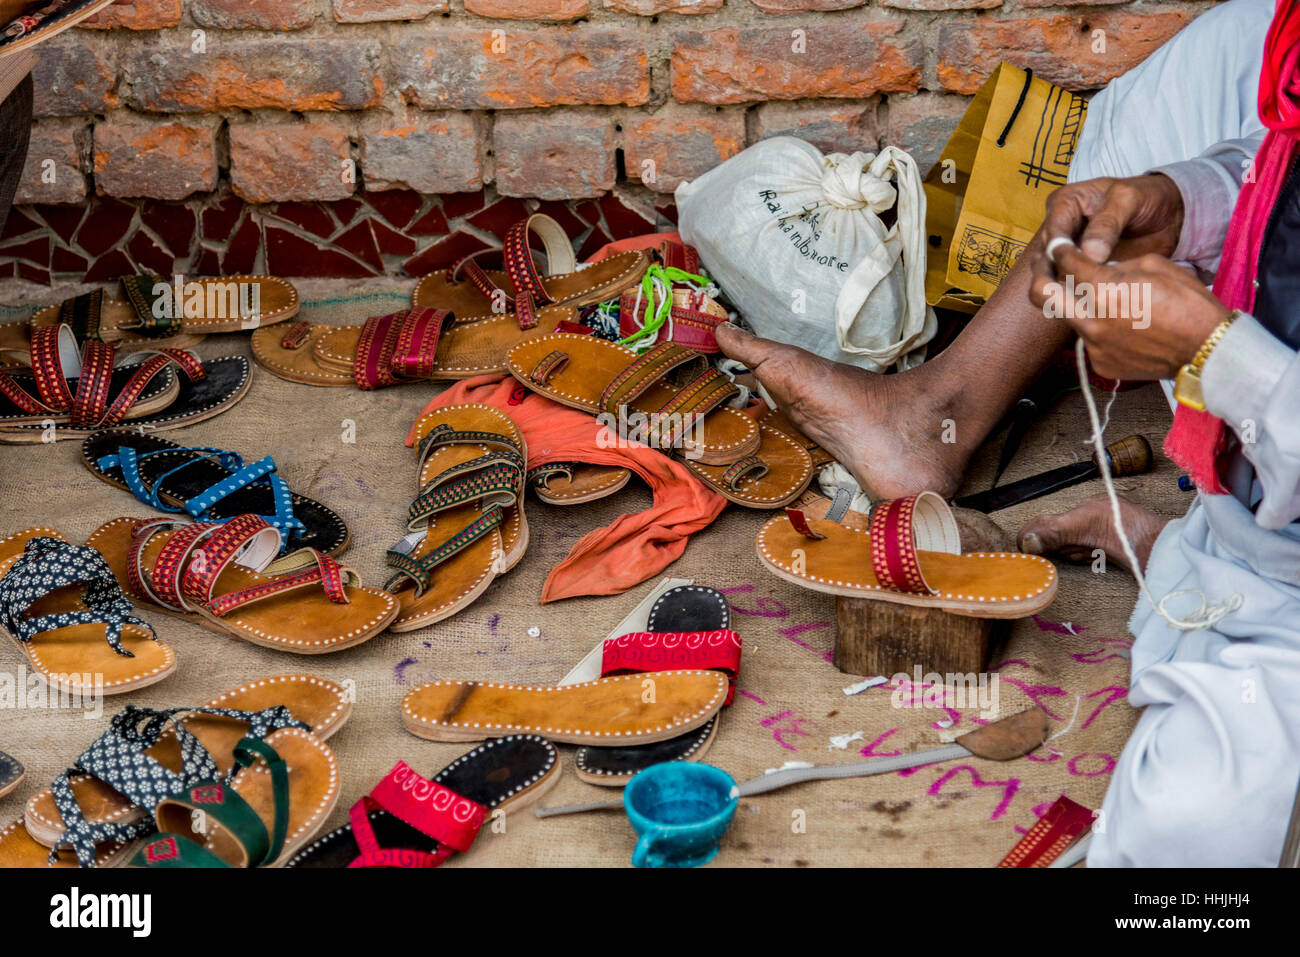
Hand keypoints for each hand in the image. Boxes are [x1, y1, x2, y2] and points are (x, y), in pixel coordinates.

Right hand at [1026, 174, 1185, 299]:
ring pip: (1052, 276)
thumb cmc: (1146, 197)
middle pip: (1044, 258)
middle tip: (1076, 292)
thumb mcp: (1129, 199)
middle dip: (1057, 276)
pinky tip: (1091, 303)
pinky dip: (1078, 296)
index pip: (1052, 232)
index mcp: (1064, 204)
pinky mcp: (1079, 270)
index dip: (1061, 252)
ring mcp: (1067, 252)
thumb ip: (1108, 224)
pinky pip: (1070, 286)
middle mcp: (1059, 229)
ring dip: (1065, 290)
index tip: (1077, 268)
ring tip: (1085, 300)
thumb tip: (1089, 254)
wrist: (1167, 213)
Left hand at [1029, 244, 1230, 380]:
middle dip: (1039, 275)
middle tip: (1046, 266)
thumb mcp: (1155, 265)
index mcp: (1104, 288)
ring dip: (1078, 304)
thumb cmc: (1189, 304)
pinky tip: (1125, 327)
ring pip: (1069, 318)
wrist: (1207, 350)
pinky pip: (1089, 341)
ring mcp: (1093, 345)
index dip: (1059, 248)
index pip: (1065, 261)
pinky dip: (1100, 329)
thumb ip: (1117, 265)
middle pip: (1040, 294)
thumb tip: (1099, 268)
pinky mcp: (1100, 364)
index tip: (1059, 245)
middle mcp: (1090, 319)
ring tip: (1105, 299)